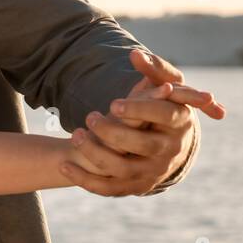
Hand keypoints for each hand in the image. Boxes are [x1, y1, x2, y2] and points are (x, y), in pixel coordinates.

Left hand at [59, 50, 225, 195]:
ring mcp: (151, 173)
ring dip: (95, 153)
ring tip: (75, 133)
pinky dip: (84, 179)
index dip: (139, 110)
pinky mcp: (132, 187)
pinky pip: (107, 188)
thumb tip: (135, 54)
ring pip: (122, 168)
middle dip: (114, 132)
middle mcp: (170, 151)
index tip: (114, 103)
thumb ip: (153, 68)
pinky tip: (62, 165)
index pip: (164, 116)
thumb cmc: (158, 107)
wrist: (162, 143)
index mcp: (180, 123)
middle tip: (90, 116)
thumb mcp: (162, 86)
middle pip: (144, 145)